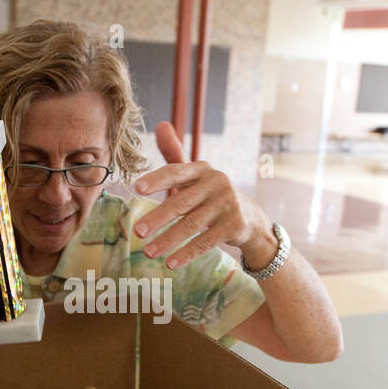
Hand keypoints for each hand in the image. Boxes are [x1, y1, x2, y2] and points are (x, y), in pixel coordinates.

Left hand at [131, 122, 270, 269]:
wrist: (250, 218)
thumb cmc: (211, 195)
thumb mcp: (195, 176)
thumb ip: (175, 154)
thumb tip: (160, 124)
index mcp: (202, 169)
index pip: (176, 171)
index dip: (157, 179)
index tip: (137, 188)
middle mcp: (216, 183)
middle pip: (182, 202)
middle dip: (157, 217)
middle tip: (136, 231)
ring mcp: (227, 204)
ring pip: (192, 225)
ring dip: (168, 240)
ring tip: (147, 252)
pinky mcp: (235, 225)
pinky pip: (206, 241)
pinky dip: (186, 253)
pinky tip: (170, 264)